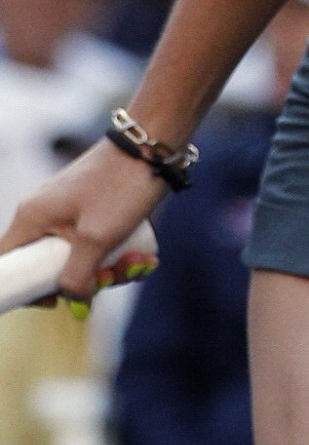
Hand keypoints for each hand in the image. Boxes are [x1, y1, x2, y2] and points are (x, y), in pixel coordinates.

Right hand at [0, 138, 166, 301]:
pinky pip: (98, 244)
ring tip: (139, 262)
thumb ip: (78, 276)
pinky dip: (117, 254)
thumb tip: (75, 300)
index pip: (7, 264)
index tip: (54, 300)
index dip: (25, 289)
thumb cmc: (122, 185)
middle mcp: (45, 214)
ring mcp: (70, 211)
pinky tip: (143, 256)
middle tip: (112, 277)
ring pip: (81, 258)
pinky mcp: (94, 209)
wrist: (156, 144)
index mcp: (32, 217)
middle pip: (50, 267)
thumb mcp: (97, 238)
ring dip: (110, 268)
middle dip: (85, 280)